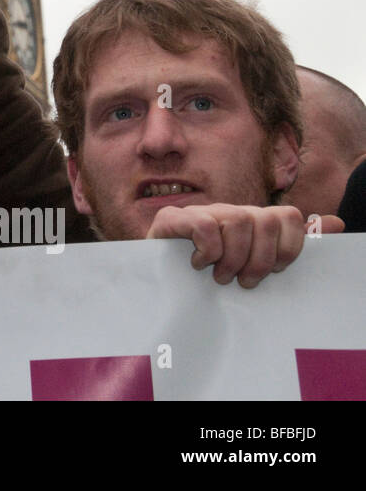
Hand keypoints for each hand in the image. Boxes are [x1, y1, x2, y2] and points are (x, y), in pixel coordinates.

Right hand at [146, 203, 313, 287]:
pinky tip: (199, 263)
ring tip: (220, 276)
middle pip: (265, 220)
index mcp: (252, 221)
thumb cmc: (210, 276)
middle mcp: (230, 211)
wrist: (157, 283)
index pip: (288, 216)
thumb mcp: (254, 264)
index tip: (275, 272)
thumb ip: (292, 243)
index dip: (289, 247)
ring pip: (237, 221)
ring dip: (232, 257)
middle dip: (260, 259)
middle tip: (244, 281)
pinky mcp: (173, 218)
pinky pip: (204, 224)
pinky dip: (208, 249)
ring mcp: (201, 212)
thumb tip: (336, 223)